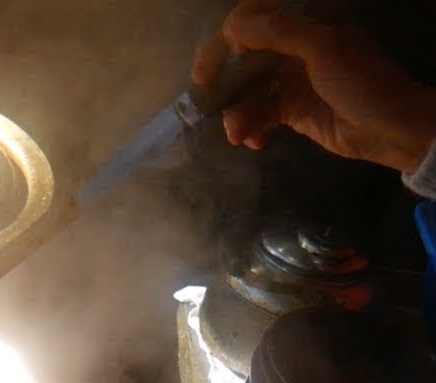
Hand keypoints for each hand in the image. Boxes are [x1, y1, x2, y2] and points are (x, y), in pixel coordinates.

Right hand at [193, 0, 435, 172]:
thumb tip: (231, 31)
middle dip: (225, 85)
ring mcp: (290, 80)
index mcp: (302, 24)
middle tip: (208, 106)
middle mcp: (292, 48)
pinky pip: (258, 114)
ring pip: (247, 91)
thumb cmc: (362, 83)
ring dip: (238, 113)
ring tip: (240, 134)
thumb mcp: (324, 47)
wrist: (393, 130)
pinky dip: (251, 128)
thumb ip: (278, 31)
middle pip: (241, 60)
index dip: (223, 43)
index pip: (249, 22)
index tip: (207, 71)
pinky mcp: (291, 110)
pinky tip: (255, 141)